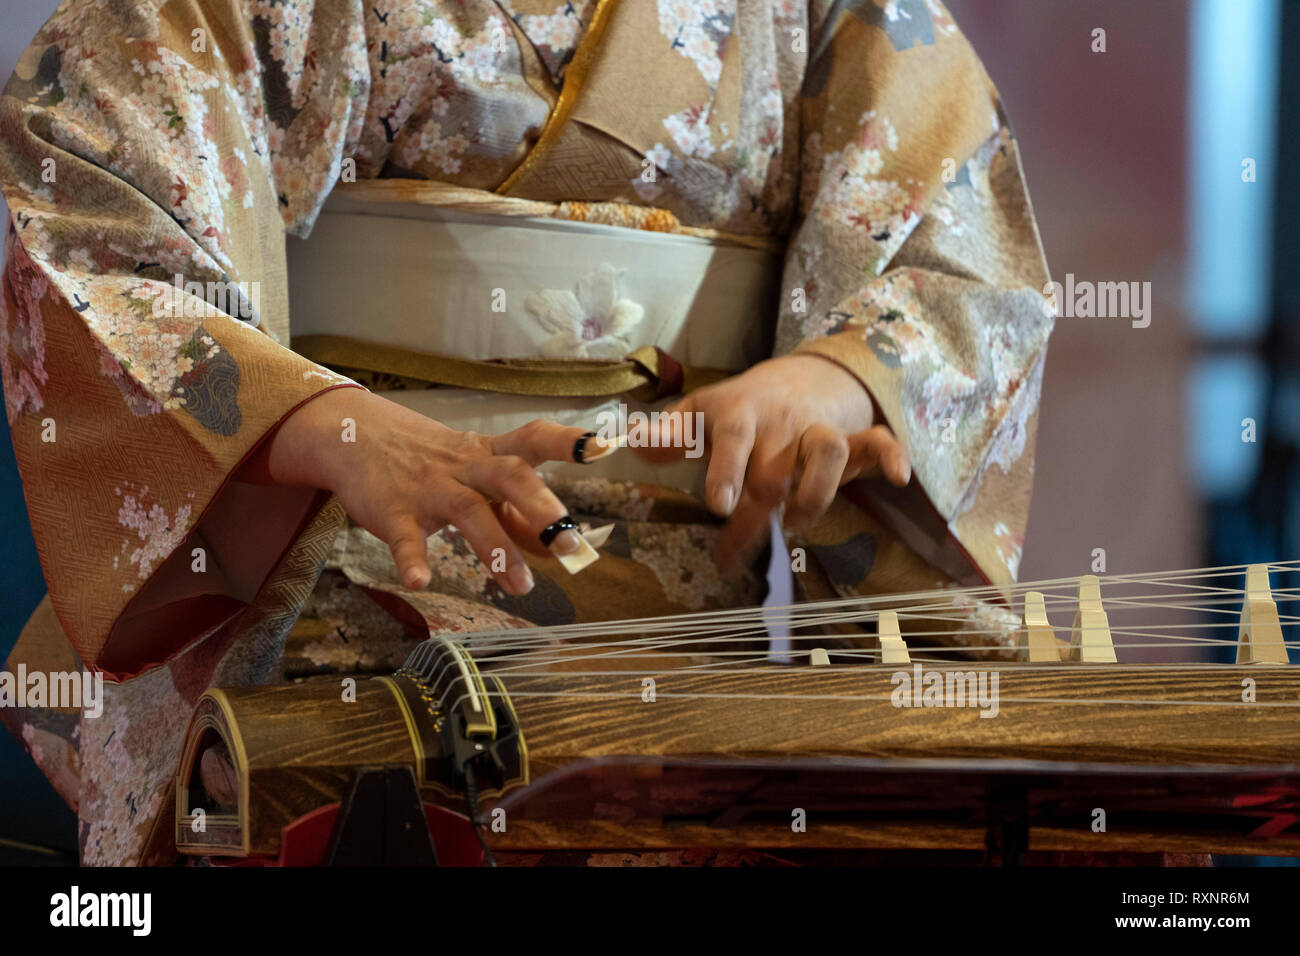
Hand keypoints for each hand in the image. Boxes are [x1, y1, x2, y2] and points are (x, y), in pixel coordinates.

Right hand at [258, 387, 596, 594]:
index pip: (535, 439)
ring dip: (495, 548)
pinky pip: (404, 537)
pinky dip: (412, 559)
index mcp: (490, 454)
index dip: (569, 442)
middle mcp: (465, 467)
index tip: (605, 447)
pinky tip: (420, 581)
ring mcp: (429, 488)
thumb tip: (554, 546)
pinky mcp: (394, 511)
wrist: (354, 436)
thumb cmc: (430, 462)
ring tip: (519, 586)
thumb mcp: (475, 476)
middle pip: (510, 476)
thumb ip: (514, 512)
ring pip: (468, 511)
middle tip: (570, 546)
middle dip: (542, 508)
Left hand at [636, 354, 909, 570]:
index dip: (727, 469)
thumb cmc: (739, 408)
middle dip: (758, 516)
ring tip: (795, 524)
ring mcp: (818, 429)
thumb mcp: (700, 413)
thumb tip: (632, 443)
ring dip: (815, 494)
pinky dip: (890, 456)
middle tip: (734, 554)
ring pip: (827, 452)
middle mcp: (781, 421)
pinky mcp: (852, 439)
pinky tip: (898, 478)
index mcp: (739, 414)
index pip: (733, 440)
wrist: (799, 377)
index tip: (720, 504)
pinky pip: (877, 441)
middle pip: (774, 470)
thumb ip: (671, 433)